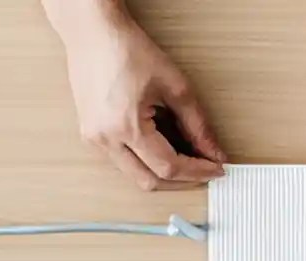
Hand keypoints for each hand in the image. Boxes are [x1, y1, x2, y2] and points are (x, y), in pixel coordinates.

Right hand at [46, 1, 225, 189]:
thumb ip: (197, 124)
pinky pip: (121, 163)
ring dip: (162, 173)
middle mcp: (105, 139)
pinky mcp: (90, 136)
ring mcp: (93, 140)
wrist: (94, 34)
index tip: (216, 169)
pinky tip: (161, 149)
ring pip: (134, 176)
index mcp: (125, 126)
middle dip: (181, 181)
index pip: (168, 166)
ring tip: (187, 159)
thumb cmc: (127, 50)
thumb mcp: (174, 86)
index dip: (197, 171)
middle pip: (150, 181)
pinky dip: (144, 162)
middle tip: (205, 170)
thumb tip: (213, 151)